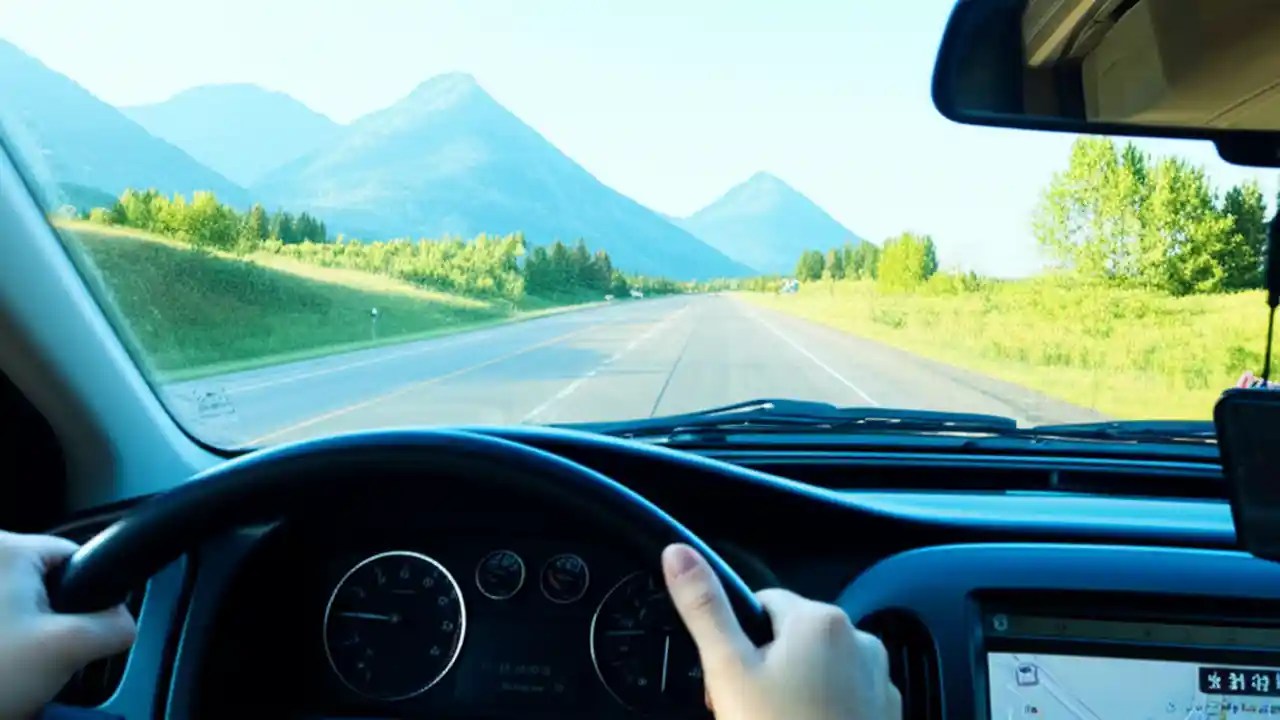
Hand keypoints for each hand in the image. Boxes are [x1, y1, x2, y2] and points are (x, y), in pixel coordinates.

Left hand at [0, 531, 135, 719]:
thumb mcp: (67, 649)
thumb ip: (113, 625)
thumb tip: (124, 621)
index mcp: (5, 548)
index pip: (73, 558)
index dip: (86, 598)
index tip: (74, 634)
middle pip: (40, 584)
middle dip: (46, 623)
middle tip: (36, 659)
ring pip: (12, 608)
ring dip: (17, 638)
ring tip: (7, 670)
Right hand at [662, 543, 900, 719]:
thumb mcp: (728, 670)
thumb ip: (703, 607)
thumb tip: (679, 553)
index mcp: (820, 620)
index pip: (764, 604)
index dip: (739, 641)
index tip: (731, 679)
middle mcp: (859, 641)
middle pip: (791, 639)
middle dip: (765, 669)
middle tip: (747, 711)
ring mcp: (878, 681)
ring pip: (818, 670)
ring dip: (793, 691)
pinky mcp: (885, 714)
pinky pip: (843, 699)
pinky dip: (822, 713)